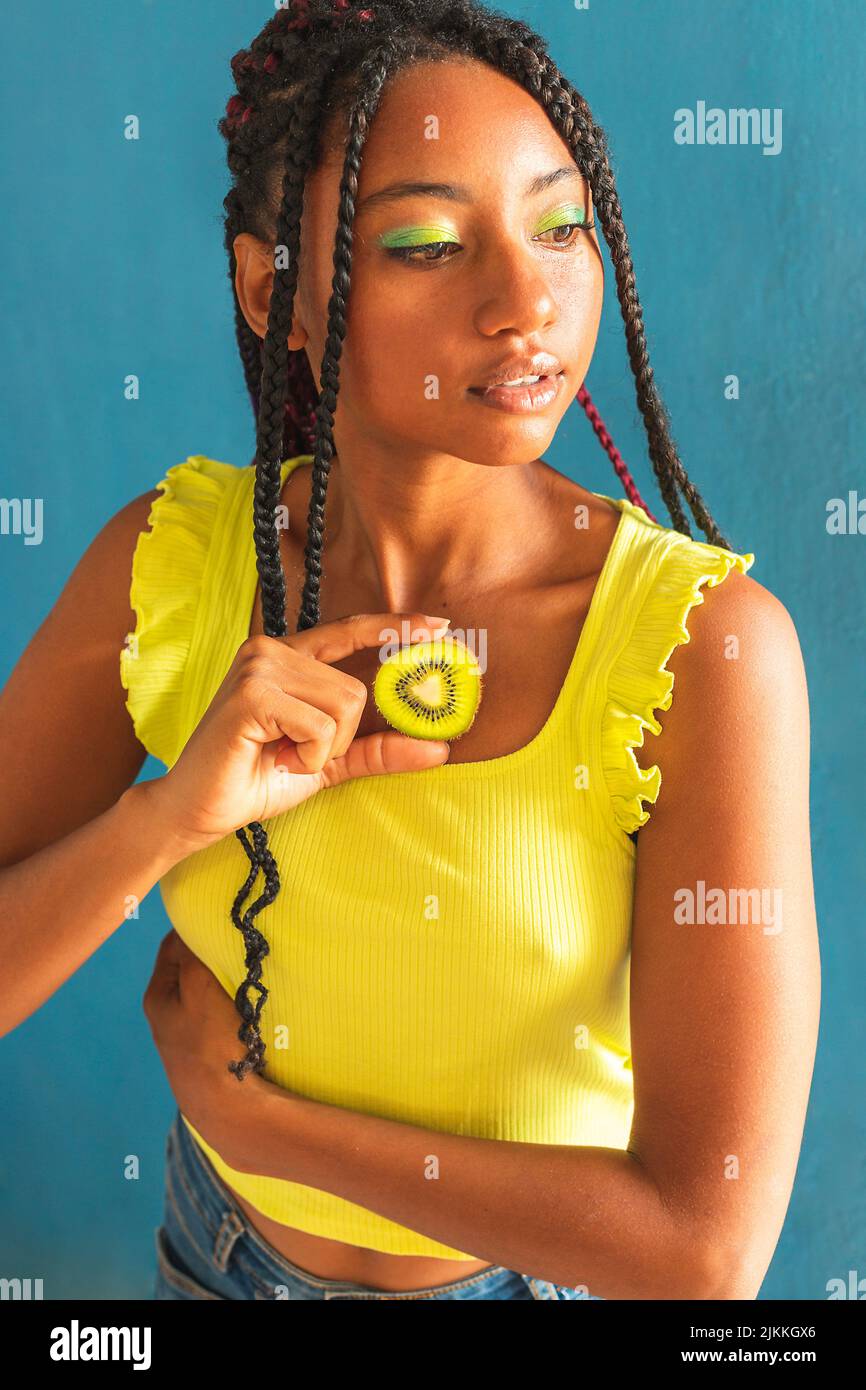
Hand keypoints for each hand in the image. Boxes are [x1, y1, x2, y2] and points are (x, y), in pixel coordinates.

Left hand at [142, 928, 269, 1165]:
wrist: (227, 1109)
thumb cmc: (210, 1043)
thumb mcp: (198, 985)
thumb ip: (191, 951)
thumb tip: (190, 924)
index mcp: (157, 997)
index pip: (172, 946)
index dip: (194, 927)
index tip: (220, 915)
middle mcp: (166, 1018)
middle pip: (188, 970)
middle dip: (210, 954)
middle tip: (237, 940)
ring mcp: (187, 1040)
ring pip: (205, 995)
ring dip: (223, 982)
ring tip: (246, 972)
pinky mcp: (208, 1057)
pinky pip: (220, 1018)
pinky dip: (233, 1006)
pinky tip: (249, 1008)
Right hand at [151, 611, 452, 853]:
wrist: (199, 811)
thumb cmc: (257, 779)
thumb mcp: (331, 762)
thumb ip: (379, 749)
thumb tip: (441, 746)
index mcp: (290, 656)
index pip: (351, 631)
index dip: (395, 628)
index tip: (440, 629)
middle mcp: (273, 650)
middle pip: (357, 689)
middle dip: (341, 737)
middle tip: (298, 753)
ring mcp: (260, 666)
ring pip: (344, 705)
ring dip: (323, 748)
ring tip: (282, 755)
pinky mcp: (252, 693)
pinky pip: (320, 726)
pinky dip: (307, 755)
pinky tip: (273, 757)